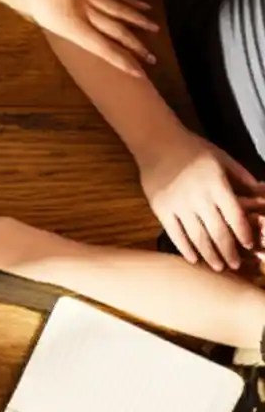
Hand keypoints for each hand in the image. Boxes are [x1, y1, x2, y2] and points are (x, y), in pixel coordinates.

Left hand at [0, 0, 156, 77]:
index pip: (101, 47)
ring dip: (138, 21)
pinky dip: (129, 0)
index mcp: (69, 24)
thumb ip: (48, 24)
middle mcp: (84, 10)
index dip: (121, 61)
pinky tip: (142, 5)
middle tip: (152, 59)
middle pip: (115, 30)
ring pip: (119, 9)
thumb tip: (62, 31)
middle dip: (135, 46)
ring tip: (154, 29)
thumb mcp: (28, 14)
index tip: (138, 73)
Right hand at [138, 132, 263, 270]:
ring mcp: (178, 204)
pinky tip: (193, 259)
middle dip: (228, 251)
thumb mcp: (222, 158)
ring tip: (217, 268)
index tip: (250, 246)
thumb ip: (241, 176)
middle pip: (217, 231)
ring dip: (209, 254)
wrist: (157, 144)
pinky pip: (175, 233)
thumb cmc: (193, 150)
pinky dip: (185, 248)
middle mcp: (198, 197)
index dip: (243, 233)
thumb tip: (261, 195)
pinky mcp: (161, 209)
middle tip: (236, 266)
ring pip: (197, 236)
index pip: (234, 215)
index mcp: (216, 184)